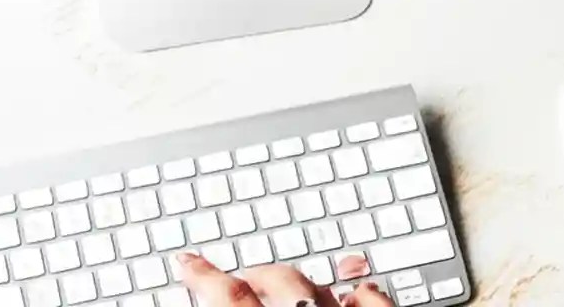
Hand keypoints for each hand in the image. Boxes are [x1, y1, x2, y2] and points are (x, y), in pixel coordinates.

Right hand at [177, 253, 393, 306]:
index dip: (204, 275)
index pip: (230, 296)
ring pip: (326, 288)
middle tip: (239, 277)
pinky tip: (356, 289)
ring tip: (287, 280)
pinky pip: (376, 302)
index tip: (188, 261)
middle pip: (280, 282)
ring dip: (304, 282)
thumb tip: (205, 297)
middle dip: (256, 275)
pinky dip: (362, 294)